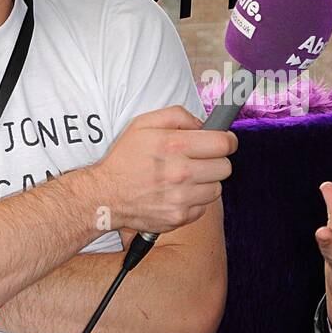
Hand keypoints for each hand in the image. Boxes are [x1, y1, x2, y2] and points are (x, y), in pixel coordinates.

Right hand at [88, 105, 235, 235]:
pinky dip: (195, 200)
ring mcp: (181, 198)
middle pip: (225, 167)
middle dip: (216, 161)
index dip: (227, 140)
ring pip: (217, 189)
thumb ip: (177, 115)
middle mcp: (180, 173)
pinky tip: (178, 193)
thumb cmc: (124, 159)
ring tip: (187, 178)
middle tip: (201, 160)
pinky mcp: (179, 217)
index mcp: (174, 146)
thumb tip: (202, 124)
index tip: (223, 141)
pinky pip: (204, 207)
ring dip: (206, 182)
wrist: (104, 196)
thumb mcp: (144, 124)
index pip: (223, 143)